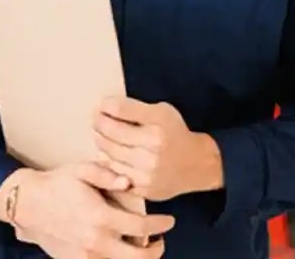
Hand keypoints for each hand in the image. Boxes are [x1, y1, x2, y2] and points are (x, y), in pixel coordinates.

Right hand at [0, 163, 174, 258]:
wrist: (27, 202)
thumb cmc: (55, 184)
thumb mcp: (81, 170)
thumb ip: (107, 175)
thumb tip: (130, 182)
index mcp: (101, 217)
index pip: (142, 228)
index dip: (160, 225)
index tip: (168, 221)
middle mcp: (96, 241)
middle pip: (139, 257)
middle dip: (156, 250)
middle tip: (160, 240)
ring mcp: (86, 255)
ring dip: (137, 257)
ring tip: (141, 246)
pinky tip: (118, 249)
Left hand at [94, 98, 223, 201]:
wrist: (198, 165)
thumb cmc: (175, 134)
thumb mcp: (161, 111)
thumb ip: (133, 108)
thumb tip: (104, 105)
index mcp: (156, 130)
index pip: (118, 114)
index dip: (104, 109)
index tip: (100, 107)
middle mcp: (151, 153)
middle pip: (110, 134)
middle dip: (98, 125)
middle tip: (96, 120)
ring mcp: (147, 174)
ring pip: (109, 155)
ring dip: (101, 143)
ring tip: (101, 135)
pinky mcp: (143, 190)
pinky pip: (115, 173)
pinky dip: (109, 162)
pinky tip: (110, 154)